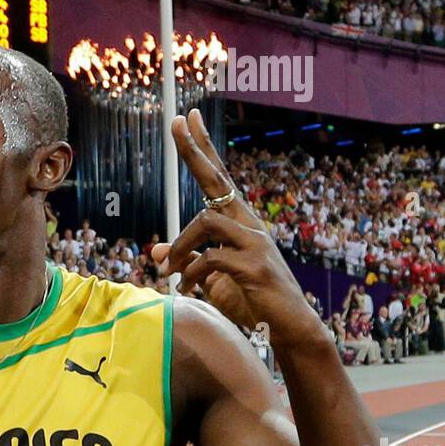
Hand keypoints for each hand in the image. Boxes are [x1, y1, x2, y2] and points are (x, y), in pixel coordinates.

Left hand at [151, 110, 321, 344]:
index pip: (220, 178)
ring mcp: (255, 243)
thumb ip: (188, 261)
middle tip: (176, 120)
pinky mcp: (254, 266)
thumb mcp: (213, 280)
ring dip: (180, 246)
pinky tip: (186, 289)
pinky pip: (212, 258)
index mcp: (241, 223)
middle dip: (194, 152)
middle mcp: (250, 224)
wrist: (289, 327)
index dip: (204, 148)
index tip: (189, 118)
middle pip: (218, 180)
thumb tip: (156, 253)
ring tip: (170, 272)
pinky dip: (193, 273)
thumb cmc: (252, 301)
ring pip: (207, 222)